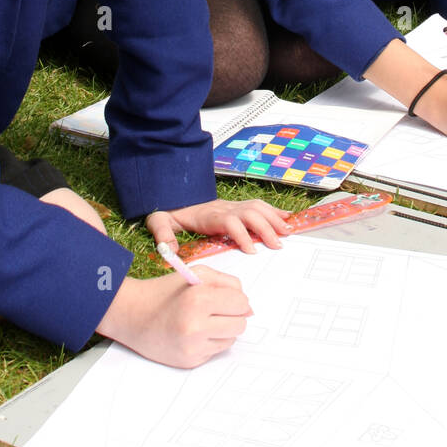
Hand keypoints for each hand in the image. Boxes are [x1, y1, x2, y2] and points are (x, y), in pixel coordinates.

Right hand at [97, 268, 252, 367]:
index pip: (241, 303)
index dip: (237, 300)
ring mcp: (192, 346)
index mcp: (198, 298)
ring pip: (230, 340)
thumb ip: (227, 283)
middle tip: (216, 310)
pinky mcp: (189, 361)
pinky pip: (215, 351)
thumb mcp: (196, 274)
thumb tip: (248, 307)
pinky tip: (193, 334)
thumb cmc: (165, 292)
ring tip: (202, 321)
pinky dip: (209, 342)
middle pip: (240, 325)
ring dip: (222, 330)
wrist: (133, 315)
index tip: (227, 299)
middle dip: (233, 316)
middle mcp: (196, 325)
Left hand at [146, 198, 291, 254]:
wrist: (174, 194)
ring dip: (274, 218)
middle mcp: (224, 208)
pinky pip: (259, 205)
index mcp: (209, 215)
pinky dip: (274, 211)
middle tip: (277, 245)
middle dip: (265, 228)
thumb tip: (169, 249)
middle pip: (249, 213)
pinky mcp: (237, 206)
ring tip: (287, 233)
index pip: (230, 222)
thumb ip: (162, 233)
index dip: (242, 235)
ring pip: (257, 207)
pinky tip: (286, 218)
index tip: (252, 251)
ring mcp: (232, 205)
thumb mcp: (158, 221)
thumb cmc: (170, 211)